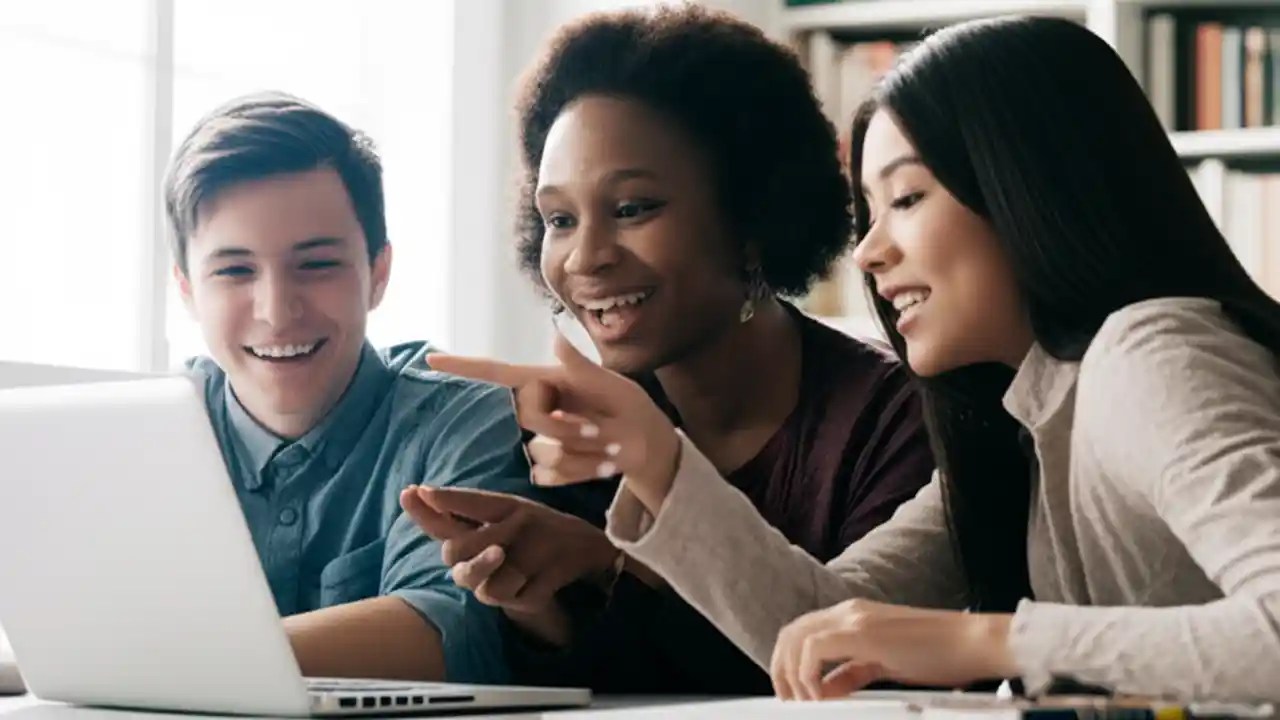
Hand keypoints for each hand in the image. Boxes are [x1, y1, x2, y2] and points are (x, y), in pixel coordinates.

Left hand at [399, 485, 618, 644]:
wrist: (589, 545)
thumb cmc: (531, 531)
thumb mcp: (501, 513)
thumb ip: (457, 513)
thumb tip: (415, 491)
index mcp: (506, 505)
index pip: (470, 502)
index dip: (444, 499)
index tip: (418, 492)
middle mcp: (520, 522)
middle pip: (460, 553)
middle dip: (461, 569)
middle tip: (478, 569)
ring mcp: (538, 548)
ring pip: (487, 589)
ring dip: (492, 592)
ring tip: (507, 580)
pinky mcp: (553, 574)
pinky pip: (517, 602)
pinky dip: (518, 602)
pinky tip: (528, 587)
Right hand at [425, 333, 682, 514]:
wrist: (645, 446)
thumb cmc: (631, 407)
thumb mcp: (614, 386)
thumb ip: (582, 367)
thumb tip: (554, 335)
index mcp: (547, 382)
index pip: (496, 373)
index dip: (463, 367)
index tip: (430, 359)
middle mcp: (538, 409)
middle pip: (529, 418)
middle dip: (566, 426)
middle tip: (601, 428)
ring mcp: (540, 441)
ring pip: (541, 452)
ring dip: (580, 452)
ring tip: (607, 445)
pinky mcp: (548, 471)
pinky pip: (550, 477)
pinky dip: (582, 472)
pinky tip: (603, 464)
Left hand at [770, 599, 1016, 700]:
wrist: (973, 642)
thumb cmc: (940, 654)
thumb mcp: (884, 665)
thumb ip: (852, 673)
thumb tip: (824, 689)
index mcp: (854, 616)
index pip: (803, 632)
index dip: (788, 663)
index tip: (792, 694)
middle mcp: (849, 611)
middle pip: (791, 632)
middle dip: (781, 669)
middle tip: (789, 701)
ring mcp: (854, 619)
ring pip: (796, 637)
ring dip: (792, 674)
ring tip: (803, 702)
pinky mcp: (862, 632)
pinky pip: (814, 649)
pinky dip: (809, 674)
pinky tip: (821, 696)